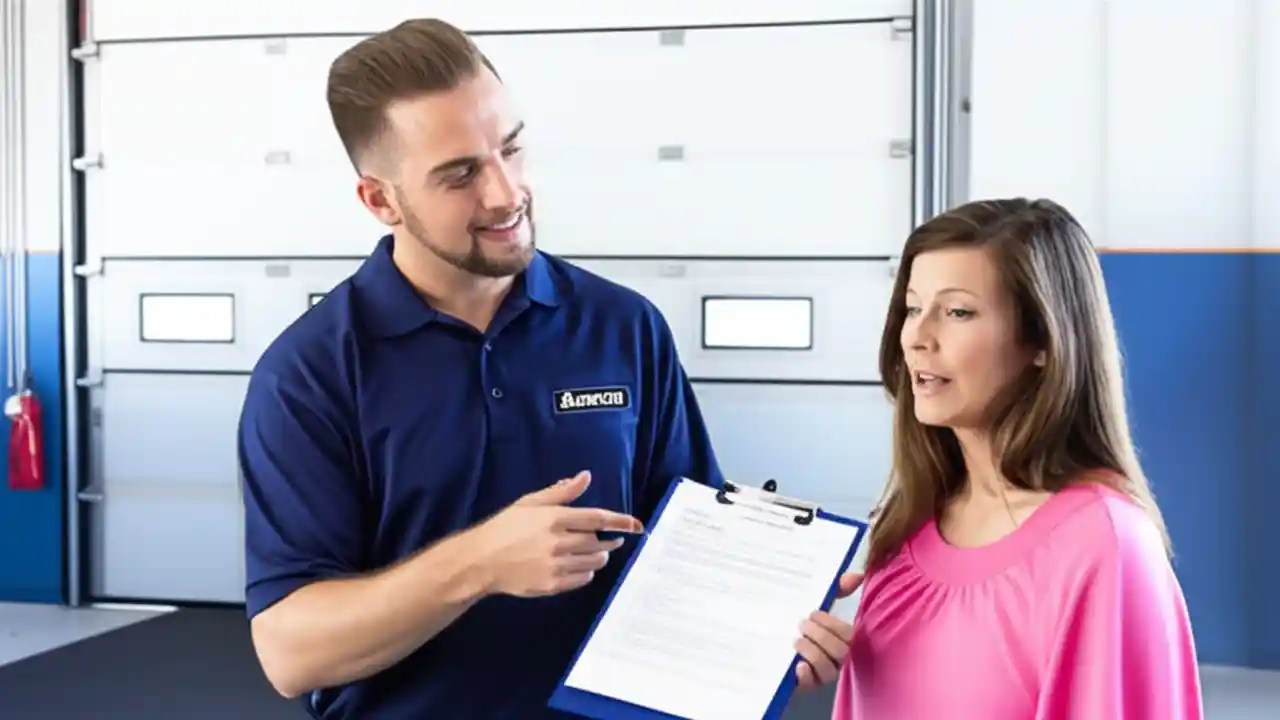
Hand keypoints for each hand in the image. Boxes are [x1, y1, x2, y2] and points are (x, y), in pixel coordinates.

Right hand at [474, 471, 643, 597]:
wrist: (482, 560)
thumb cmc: (505, 527)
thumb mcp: (531, 503)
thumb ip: (561, 492)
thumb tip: (585, 476)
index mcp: (554, 518)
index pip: (597, 519)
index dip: (621, 522)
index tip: (638, 525)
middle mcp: (558, 542)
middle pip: (598, 543)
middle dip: (610, 542)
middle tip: (612, 541)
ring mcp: (555, 565)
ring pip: (593, 562)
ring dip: (600, 557)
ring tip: (596, 553)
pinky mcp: (551, 584)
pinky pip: (582, 579)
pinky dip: (587, 573)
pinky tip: (580, 567)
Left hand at [794, 570, 863, 690]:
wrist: (770, 644)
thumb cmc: (801, 624)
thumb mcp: (817, 607)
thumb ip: (837, 590)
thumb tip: (857, 575)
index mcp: (842, 639)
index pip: (848, 635)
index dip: (832, 624)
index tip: (814, 613)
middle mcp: (836, 659)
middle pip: (840, 652)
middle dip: (821, 636)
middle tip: (802, 624)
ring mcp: (821, 675)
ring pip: (828, 670)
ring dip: (812, 652)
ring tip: (796, 640)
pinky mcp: (805, 686)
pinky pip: (811, 685)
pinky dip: (805, 675)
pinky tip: (797, 665)